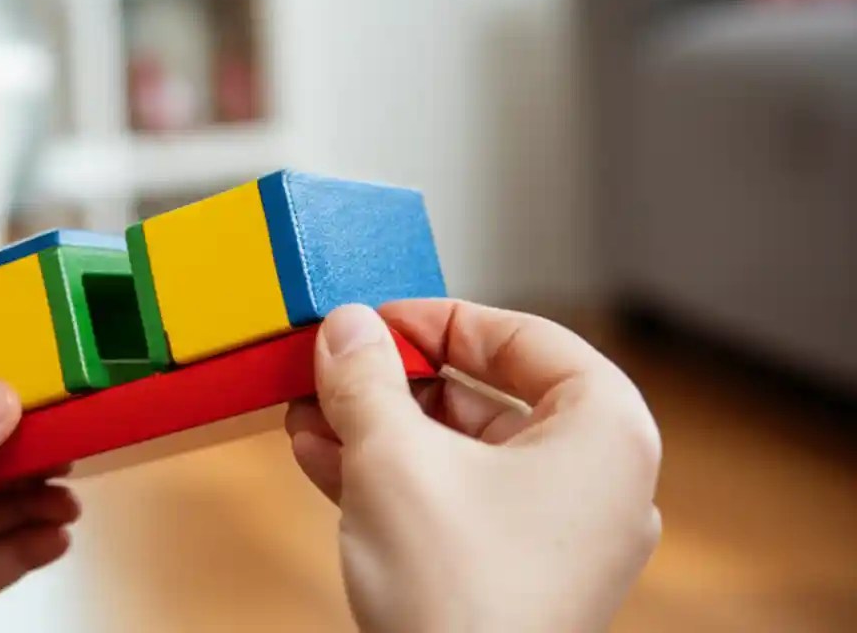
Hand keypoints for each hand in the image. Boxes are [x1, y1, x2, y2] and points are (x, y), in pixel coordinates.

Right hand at [286, 302, 660, 631]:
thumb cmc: (458, 596)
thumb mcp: (393, 460)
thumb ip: (367, 380)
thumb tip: (347, 327)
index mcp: (606, 433)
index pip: (526, 338)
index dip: (443, 319)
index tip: (379, 319)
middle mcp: (599, 482)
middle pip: (487, 398)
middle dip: (395, 383)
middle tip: (336, 365)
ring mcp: (562, 537)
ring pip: (462, 455)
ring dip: (380, 430)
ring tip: (309, 411)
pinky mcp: (520, 576)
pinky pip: (457, 503)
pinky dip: (396, 479)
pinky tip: (324, 458)